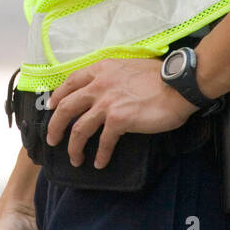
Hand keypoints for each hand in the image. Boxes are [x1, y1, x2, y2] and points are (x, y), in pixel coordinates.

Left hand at [45, 58, 196, 170]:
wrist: (178, 85)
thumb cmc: (160, 77)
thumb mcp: (129, 66)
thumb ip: (113, 76)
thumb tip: (108, 87)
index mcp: (101, 70)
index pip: (70, 82)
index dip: (57, 96)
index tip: (51, 107)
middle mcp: (99, 85)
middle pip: (65, 108)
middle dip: (55, 126)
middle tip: (52, 139)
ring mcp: (107, 103)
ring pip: (78, 129)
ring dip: (73, 148)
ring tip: (75, 159)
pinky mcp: (119, 120)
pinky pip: (103, 142)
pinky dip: (100, 155)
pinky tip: (100, 163)